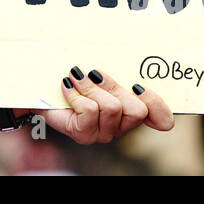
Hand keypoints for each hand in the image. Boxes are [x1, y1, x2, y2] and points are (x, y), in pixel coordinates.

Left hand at [40, 67, 173, 144]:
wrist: (42, 87)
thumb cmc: (76, 76)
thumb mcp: (102, 71)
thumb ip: (121, 71)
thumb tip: (134, 67)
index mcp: (132, 111)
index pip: (161, 118)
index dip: (157, 104)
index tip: (138, 85)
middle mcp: (121, 126)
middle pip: (136, 110)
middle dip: (114, 87)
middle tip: (95, 74)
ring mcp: (103, 133)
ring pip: (113, 109)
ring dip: (92, 87)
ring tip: (76, 77)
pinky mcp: (84, 135)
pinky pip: (90, 112)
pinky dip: (77, 94)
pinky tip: (67, 86)